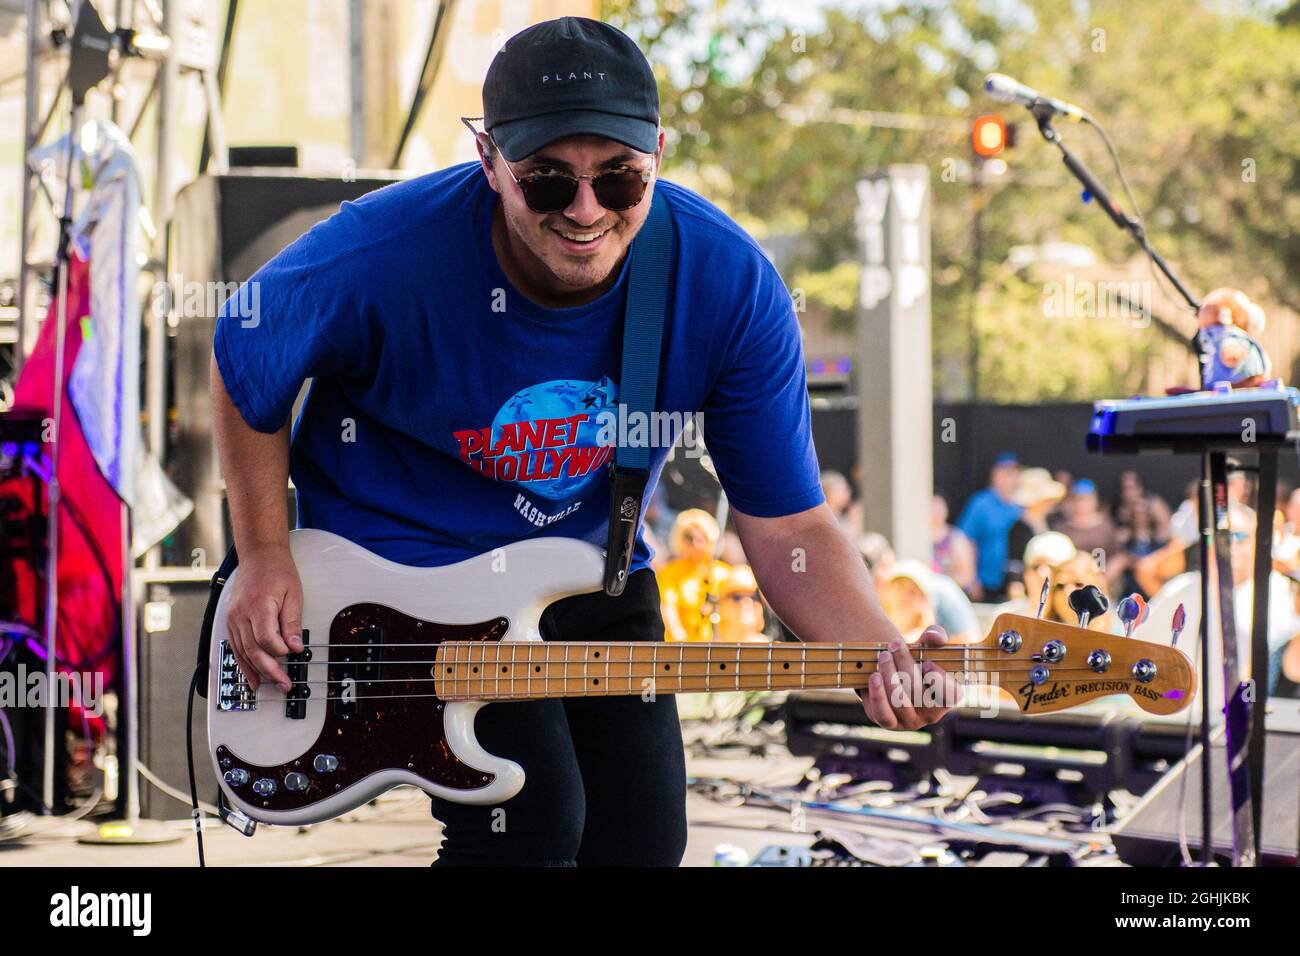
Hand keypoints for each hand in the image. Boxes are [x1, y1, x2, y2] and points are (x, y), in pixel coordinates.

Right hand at [224, 545, 303, 691]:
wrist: (259, 556)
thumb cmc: (277, 571)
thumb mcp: (294, 594)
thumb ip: (293, 622)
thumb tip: (296, 646)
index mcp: (258, 606)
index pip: (266, 639)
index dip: (280, 650)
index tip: (292, 652)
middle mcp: (241, 614)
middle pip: (252, 650)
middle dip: (269, 670)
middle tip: (284, 683)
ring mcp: (233, 618)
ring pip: (241, 652)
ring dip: (255, 671)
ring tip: (268, 685)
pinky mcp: (231, 620)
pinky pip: (235, 646)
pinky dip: (243, 663)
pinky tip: (251, 676)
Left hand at [860, 625, 960, 729]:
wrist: (891, 672)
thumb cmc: (915, 659)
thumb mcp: (927, 645)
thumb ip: (935, 636)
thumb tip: (933, 636)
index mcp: (948, 697)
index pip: (950, 695)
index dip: (939, 680)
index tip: (926, 662)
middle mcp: (932, 714)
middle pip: (919, 692)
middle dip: (905, 664)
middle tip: (894, 645)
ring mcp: (910, 721)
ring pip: (900, 701)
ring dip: (889, 674)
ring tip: (883, 655)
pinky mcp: (890, 723)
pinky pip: (884, 714)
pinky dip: (878, 694)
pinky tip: (874, 676)